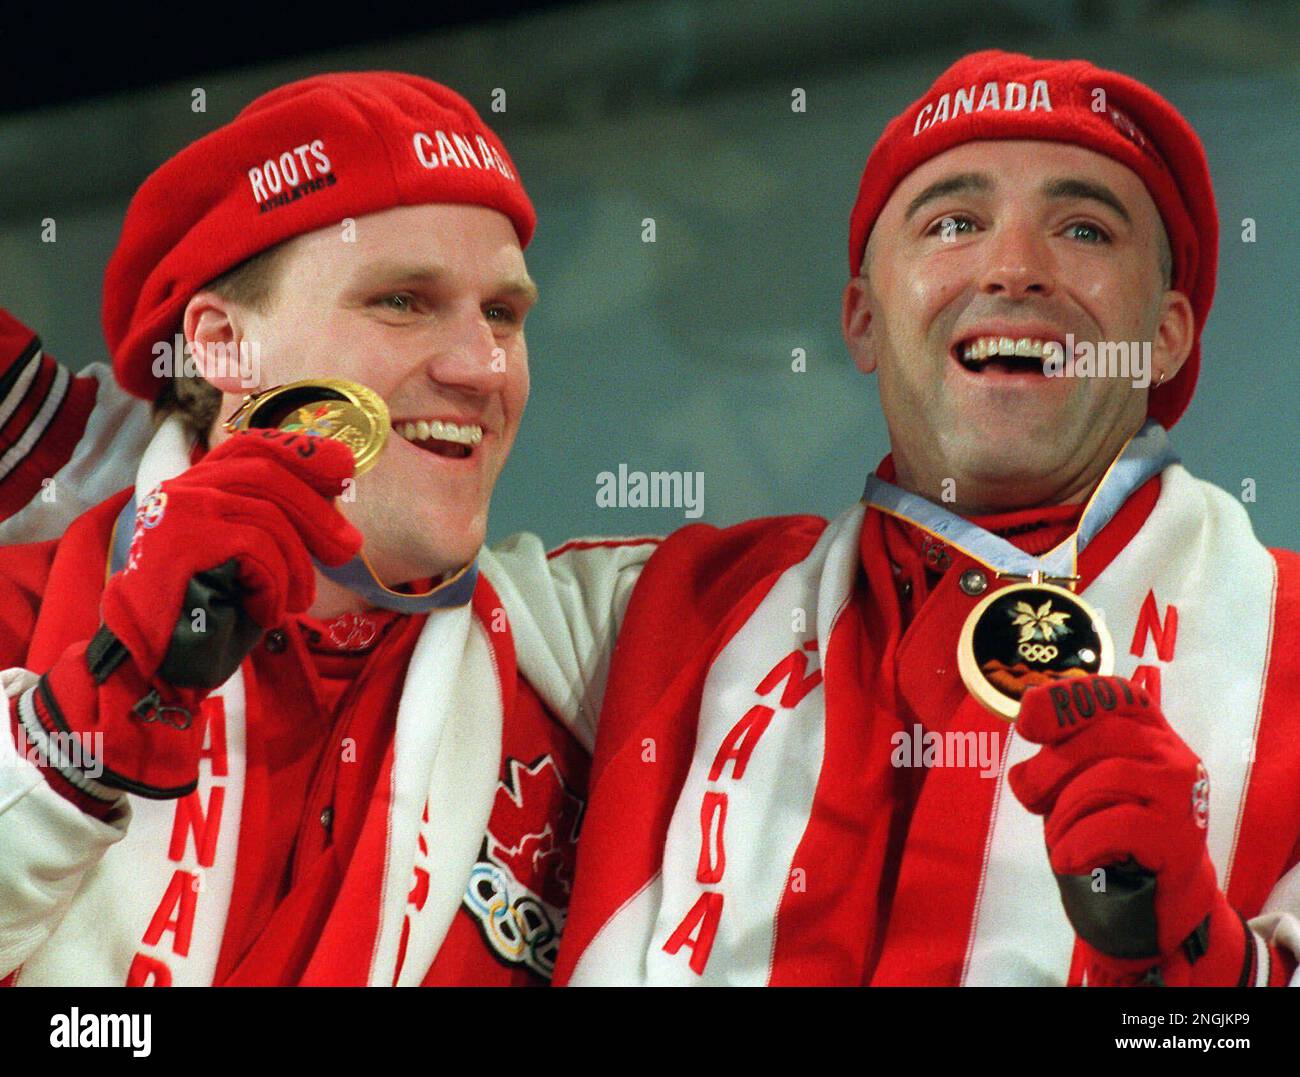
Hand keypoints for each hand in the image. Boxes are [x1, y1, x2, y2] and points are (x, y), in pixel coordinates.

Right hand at [102, 428, 361, 685]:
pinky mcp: (186, 537)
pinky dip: (274, 585)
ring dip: (297, 565)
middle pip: (266, 473)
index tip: (344, 468)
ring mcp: (182, 509)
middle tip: (348, 547)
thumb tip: (331, 499)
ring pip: (268, 515)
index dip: (302, 453)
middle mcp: (184, 487)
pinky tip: (267, 611)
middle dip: (316, 512)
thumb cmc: (208, 611)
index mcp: (197, 485)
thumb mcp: (248, 555)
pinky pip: (257, 547)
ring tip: (299, 600)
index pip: (252, 445)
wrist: (155, 659)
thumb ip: (273, 519)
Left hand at [1008, 675, 1245, 982]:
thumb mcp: (1081, 781)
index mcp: (1149, 731)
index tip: (1027, 721)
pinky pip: (1118, 825)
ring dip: (1064, 811)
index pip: (1116, 694)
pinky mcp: (1181, 836)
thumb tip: (1026, 730)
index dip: (1069, 697)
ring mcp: (1183, 793)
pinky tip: (1066, 860)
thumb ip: (1062, 753)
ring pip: (1109, 777)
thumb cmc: (1111, 828)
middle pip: (1105, 735)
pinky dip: (1079, 843)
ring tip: (1053, 837)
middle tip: (1026, 795)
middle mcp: (1173, 754)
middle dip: (1052, 765)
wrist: (1157, 897)